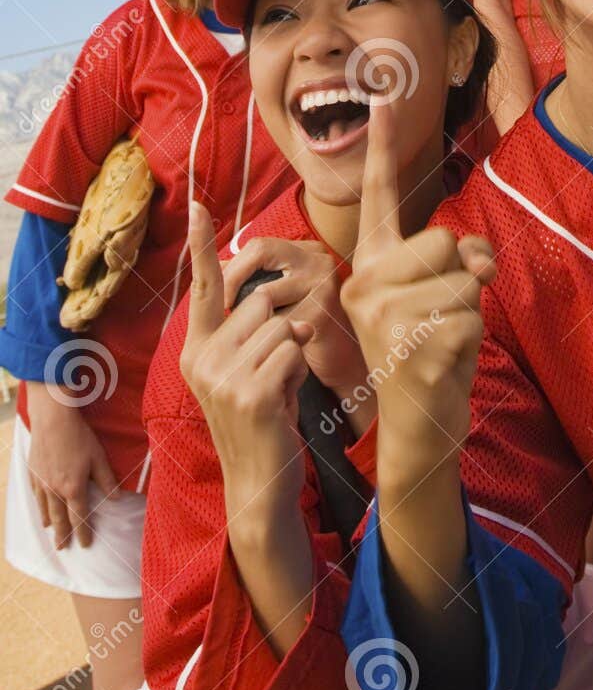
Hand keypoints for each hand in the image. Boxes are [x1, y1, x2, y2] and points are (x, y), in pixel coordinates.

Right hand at [24, 384, 118, 549]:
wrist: (52, 420)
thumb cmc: (79, 437)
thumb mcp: (99, 457)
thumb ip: (107, 480)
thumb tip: (116, 498)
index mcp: (73, 488)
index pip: (79, 516)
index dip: (83, 532)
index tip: (85, 545)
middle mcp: (55, 490)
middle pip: (59, 518)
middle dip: (62, 535)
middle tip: (63, 548)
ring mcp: (41, 482)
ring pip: (45, 509)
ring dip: (49, 523)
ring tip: (51, 533)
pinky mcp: (33, 473)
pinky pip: (35, 495)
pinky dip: (39, 506)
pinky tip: (40, 508)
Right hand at [180, 204, 310, 528]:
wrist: (261, 485)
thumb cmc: (264, 422)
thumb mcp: (244, 374)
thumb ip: (248, 335)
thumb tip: (276, 299)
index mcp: (194, 350)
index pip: (201, 286)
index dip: (202, 244)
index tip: (194, 204)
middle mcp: (199, 360)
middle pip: (261, 302)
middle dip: (283, 327)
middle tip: (277, 372)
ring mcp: (221, 378)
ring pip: (281, 325)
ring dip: (295, 352)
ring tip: (281, 388)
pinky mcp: (250, 394)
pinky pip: (293, 351)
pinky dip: (301, 371)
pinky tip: (287, 402)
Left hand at [221, 233, 363, 400]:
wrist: (341, 367)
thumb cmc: (302, 332)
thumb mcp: (275, 300)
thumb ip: (248, 281)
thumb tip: (213, 265)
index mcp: (305, 251)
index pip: (257, 245)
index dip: (231, 265)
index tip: (214, 284)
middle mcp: (317, 258)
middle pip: (259, 250)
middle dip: (231, 279)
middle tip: (221, 309)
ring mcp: (323, 281)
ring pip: (263, 291)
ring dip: (249, 319)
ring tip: (248, 338)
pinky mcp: (322, 310)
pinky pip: (275, 323)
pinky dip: (265, 340)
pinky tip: (268, 354)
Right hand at [340, 98, 494, 472]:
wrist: (416, 430)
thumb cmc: (428, 355)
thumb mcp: (435, 298)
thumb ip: (450, 261)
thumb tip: (479, 257)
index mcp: (366, 266)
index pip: (376, 197)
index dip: (379, 144)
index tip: (382, 92)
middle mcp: (363, 284)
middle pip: (444, 239)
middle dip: (464, 272)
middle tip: (444, 314)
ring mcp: (384, 316)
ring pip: (464, 277)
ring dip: (471, 309)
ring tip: (442, 341)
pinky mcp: (413, 344)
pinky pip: (473, 313)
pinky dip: (474, 337)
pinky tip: (447, 364)